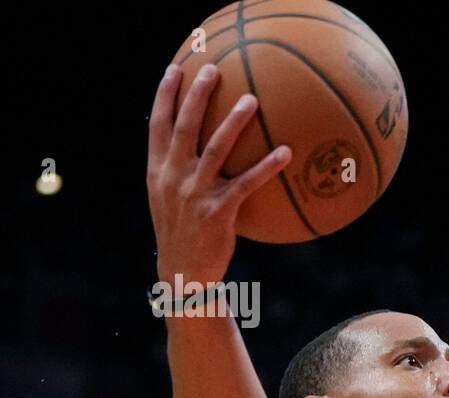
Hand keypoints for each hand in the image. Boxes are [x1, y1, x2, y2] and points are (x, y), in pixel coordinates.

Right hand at [147, 63, 291, 286]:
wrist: (183, 273)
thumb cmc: (181, 231)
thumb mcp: (167, 198)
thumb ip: (175, 169)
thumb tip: (193, 144)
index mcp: (158, 170)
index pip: (157, 124)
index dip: (165, 95)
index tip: (175, 68)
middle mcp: (173, 177)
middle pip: (184, 127)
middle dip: (196, 95)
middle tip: (212, 69)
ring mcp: (195, 193)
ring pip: (215, 148)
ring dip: (234, 122)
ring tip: (252, 99)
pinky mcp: (219, 211)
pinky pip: (248, 183)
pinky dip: (267, 166)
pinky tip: (286, 152)